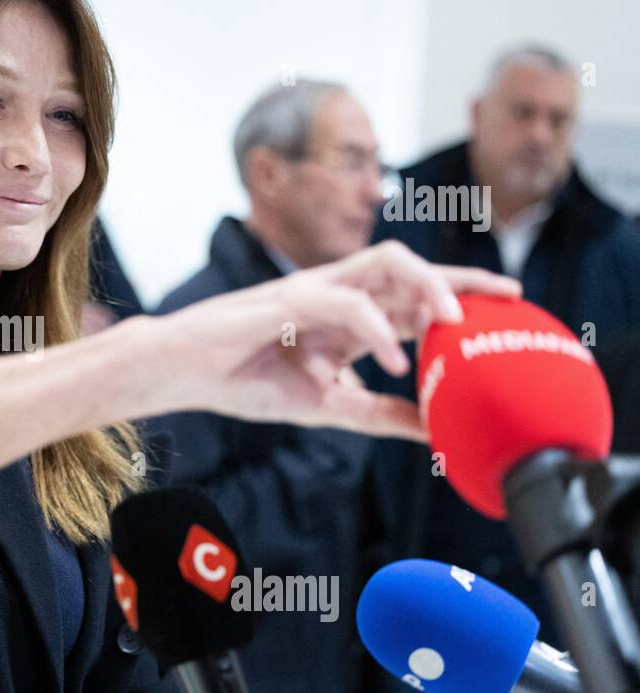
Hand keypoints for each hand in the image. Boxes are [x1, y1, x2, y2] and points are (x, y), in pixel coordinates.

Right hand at [155, 240, 521, 440]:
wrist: (185, 372)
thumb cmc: (245, 380)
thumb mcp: (326, 405)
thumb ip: (378, 412)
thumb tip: (434, 429)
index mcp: (347, 317)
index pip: (413, 297)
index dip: (462, 298)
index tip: (508, 308)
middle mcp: (338, 295)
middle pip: (411, 268)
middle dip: (462, 276)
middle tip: (508, 294)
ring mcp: (314, 292)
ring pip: (384, 263)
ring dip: (425, 285)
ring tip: (453, 321)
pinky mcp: (287, 300)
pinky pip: (343, 303)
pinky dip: (373, 331)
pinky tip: (392, 365)